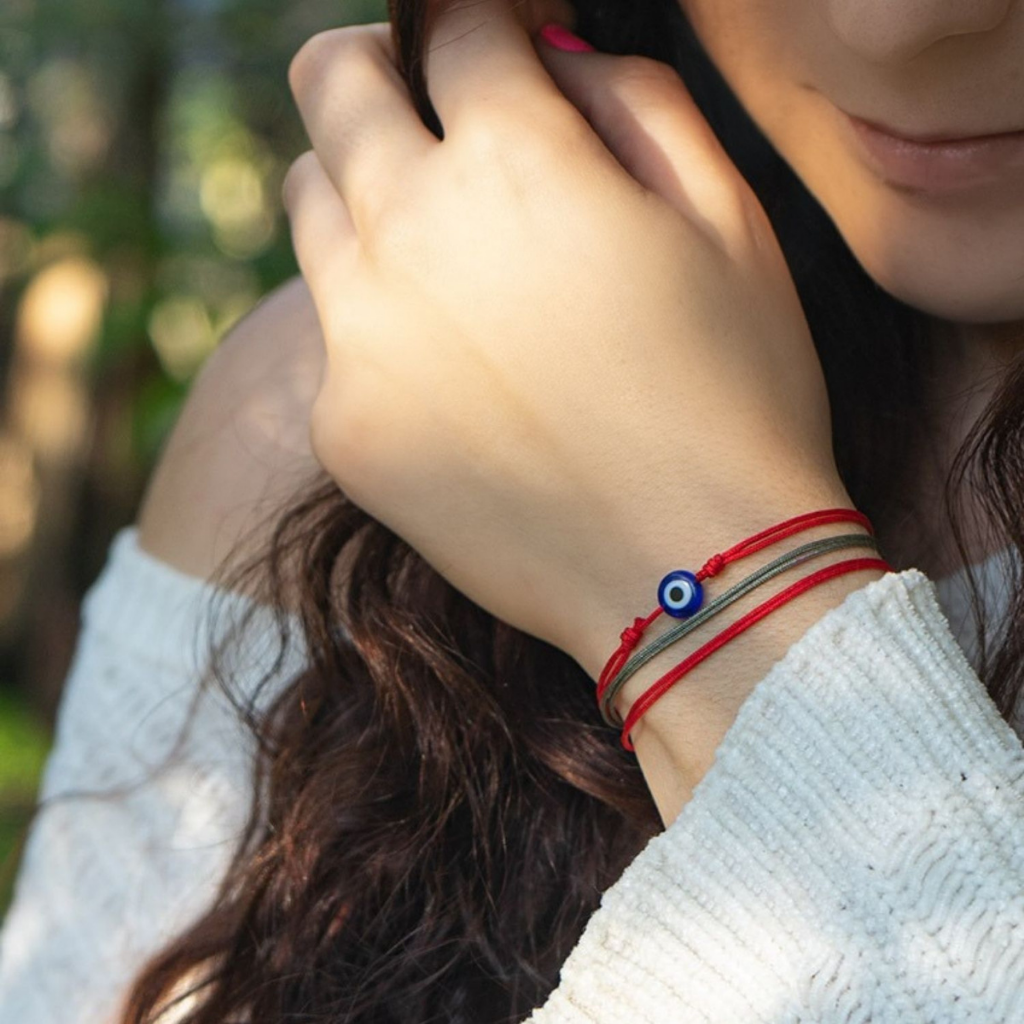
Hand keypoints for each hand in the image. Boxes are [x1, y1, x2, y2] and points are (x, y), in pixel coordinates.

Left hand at [281, 2, 851, 669]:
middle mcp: (408, 234)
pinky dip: (379, 327)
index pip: (450, 24)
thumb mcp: (730, 219)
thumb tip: (549, 57)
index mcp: (514, 163)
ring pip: (310, 206)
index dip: (480, 23)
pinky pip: (333, 336)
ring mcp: (358, 339)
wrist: (693, 575)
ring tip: (445, 252)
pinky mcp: (342, 429)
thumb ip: (632, 101)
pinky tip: (458, 381)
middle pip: (331, 85)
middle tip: (433, 110)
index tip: (500, 48)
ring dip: (363, 194)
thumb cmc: (737, 394)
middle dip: (379, 72)